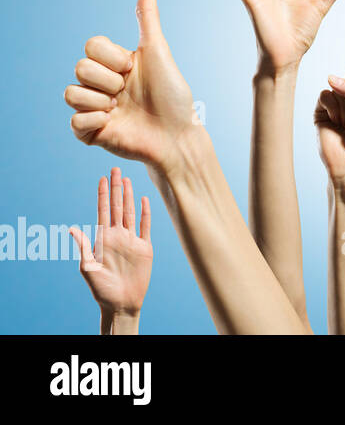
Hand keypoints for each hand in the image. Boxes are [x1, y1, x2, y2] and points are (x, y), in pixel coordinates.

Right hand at [65, 0, 200, 172]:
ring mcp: (94, 107)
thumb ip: (148, 18)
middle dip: (109, 79)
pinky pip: (73, 120)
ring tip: (121, 109)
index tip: (134, 68)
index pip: (91, 45)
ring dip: (101, 100)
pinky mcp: (89, 132)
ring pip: (71, 93)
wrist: (177, 134)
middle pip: (79, 66)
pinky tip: (114, 123)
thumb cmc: (173, 95)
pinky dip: (95, 121)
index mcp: (116, 63)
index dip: (112, 57)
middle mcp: (102, 83)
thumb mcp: (159, 51)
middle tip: (129, 91)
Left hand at [68, 167, 152, 318]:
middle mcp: (117, 236)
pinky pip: (145, 227)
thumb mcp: (87, 267)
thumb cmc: (101, 288)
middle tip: (115, 169)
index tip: (102, 179)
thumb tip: (71, 229)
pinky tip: (144, 200)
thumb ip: (84, 246)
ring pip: (131, 213)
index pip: (103, 211)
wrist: (121, 302)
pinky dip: (146, 213)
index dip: (102, 195)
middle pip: (117, 207)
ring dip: (129, 196)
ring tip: (127, 179)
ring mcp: (132, 240)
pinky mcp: (145, 248)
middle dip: (115, 188)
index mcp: (103, 239)